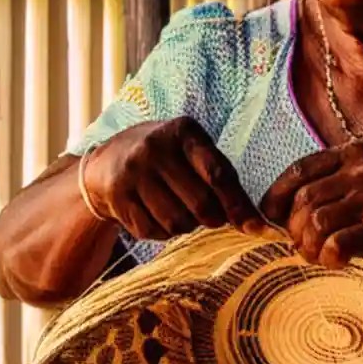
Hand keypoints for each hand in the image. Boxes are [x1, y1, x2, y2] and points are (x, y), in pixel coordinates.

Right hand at [86, 117, 264, 240]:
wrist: (107, 161)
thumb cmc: (167, 159)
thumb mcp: (193, 153)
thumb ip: (224, 181)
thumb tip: (255, 226)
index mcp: (183, 131)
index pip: (218, 174)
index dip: (238, 206)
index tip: (255, 229)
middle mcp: (155, 148)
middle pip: (200, 204)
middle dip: (211, 218)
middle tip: (208, 215)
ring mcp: (133, 172)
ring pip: (176, 222)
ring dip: (185, 226)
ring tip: (178, 209)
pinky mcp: (116, 196)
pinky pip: (152, 231)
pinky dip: (161, 232)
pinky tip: (156, 214)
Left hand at [260, 143, 362, 267]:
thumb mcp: (360, 184)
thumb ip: (326, 187)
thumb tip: (273, 212)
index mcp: (353, 153)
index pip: (299, 170)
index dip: (276, 196)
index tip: (271, 218)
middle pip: (305, 200)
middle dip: (294, 230)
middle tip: (301, 248)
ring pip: (317, 223)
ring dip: (309, 247)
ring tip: (316, 257)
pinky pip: (339, 244)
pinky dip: (330, 257)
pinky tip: (338, 261)